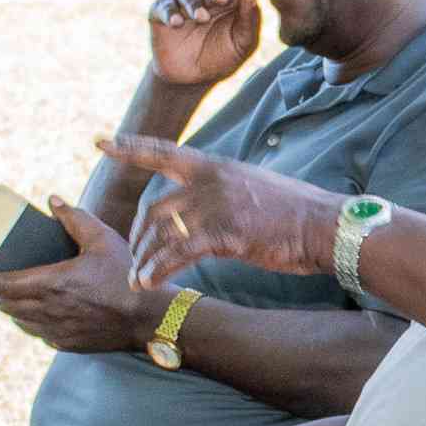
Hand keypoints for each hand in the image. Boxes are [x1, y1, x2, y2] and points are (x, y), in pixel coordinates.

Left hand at [0, 196, 168, 352]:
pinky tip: (38, 316)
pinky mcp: (68, 344)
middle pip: (6, 305)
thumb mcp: (103, 239)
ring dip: (11, 310)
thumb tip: (53, 200)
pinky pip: (40, 335)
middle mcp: (49, 310)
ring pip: (21, 322)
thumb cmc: (127, 275)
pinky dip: (32, 324)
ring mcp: (57, 331)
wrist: (149, 317)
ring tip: (11, 298)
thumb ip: (75, 218)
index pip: (4, 284)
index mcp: (52, 282)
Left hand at [106, 137, 342, 290]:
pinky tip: (149, 282)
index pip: (163, 151)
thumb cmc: (295, 212)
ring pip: (162, 232)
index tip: (100, 142)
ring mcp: (217, 206)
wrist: (325, 225)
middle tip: (133, 259)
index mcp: (215, 166)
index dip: (130, 147)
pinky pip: (179, 253)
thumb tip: (202, 204)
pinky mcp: (226, 233)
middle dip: (139, 237)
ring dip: (144, 259)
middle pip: (155, 207)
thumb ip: (221, 190)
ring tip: (136, 280)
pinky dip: (158, 269)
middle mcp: (210, 181)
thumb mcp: (252, 187)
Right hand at [148, 0, 263, 92]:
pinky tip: (177, 23)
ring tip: (200, 19)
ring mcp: (182, 1)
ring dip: (194, 3)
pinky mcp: (161, 12)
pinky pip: (165, 5)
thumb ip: (250, 20)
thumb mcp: (242, 44)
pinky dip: (171, 12)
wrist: (191, 80)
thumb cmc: (221, 57)